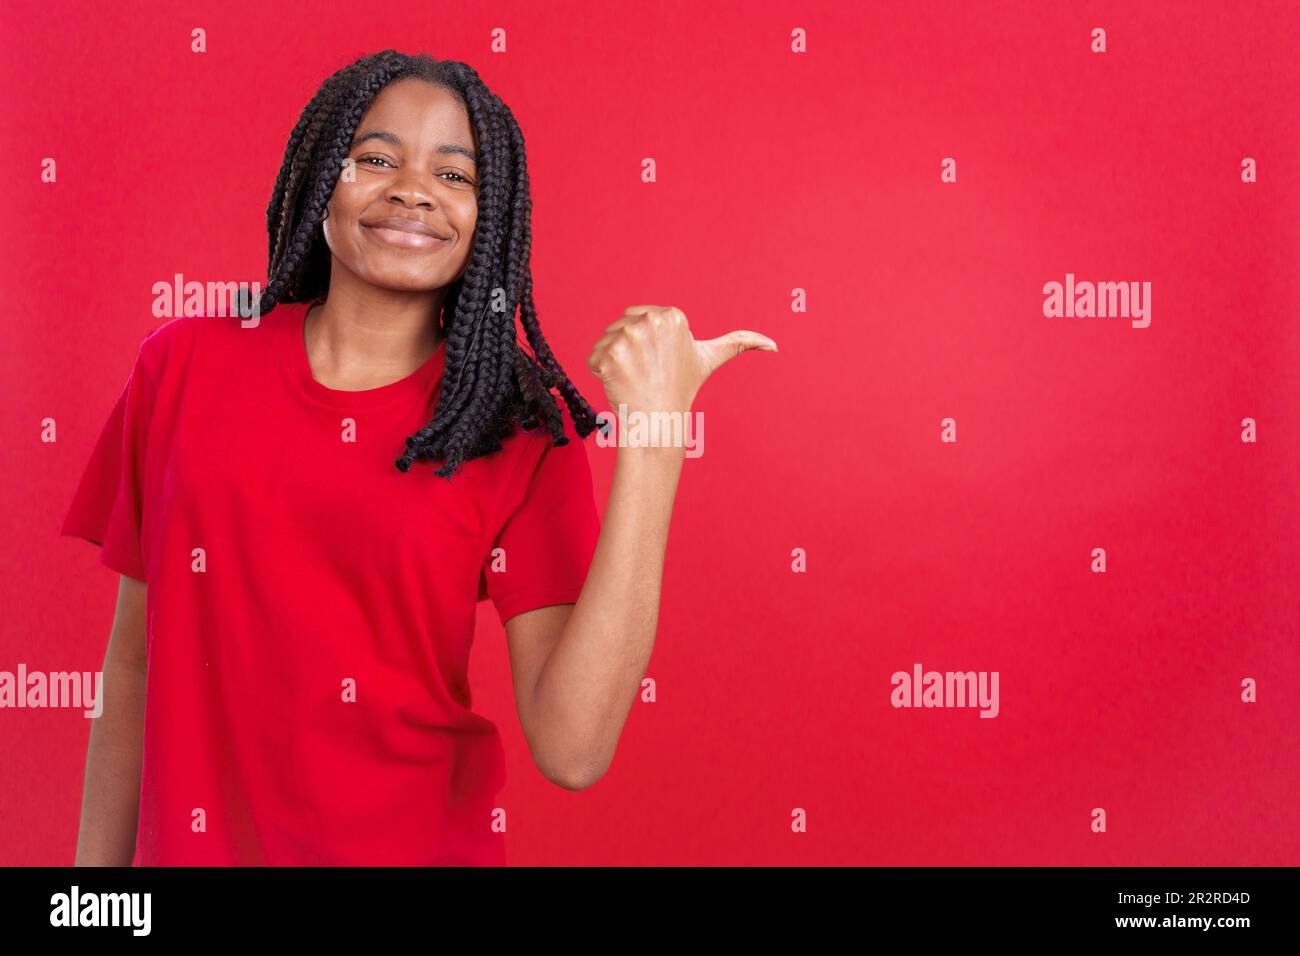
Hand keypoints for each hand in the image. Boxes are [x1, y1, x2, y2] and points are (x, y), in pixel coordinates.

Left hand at [586, 305, 776, 416]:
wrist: (658, 421)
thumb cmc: (681, 388)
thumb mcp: (711, 359)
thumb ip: (740, 343)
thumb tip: (774, 346)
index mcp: (672, 316)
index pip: (639, 317)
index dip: (644, 341)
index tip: (658, 361)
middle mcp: (650, 322)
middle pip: (621, 326)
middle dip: (628, 348)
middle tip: (645, 372)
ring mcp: (628, 339)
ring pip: (606, 341)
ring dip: (613, 361)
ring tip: (633, 378)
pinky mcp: (608, 356)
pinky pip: (593, 357)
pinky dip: (599, 372)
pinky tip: (619, 384)